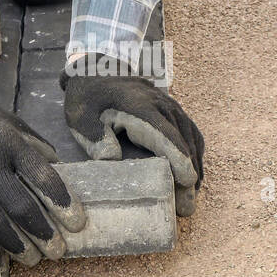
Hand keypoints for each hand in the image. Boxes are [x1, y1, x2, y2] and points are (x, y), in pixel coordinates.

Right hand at [0, 75, 86, 265]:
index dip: (62, 202)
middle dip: (44, 232)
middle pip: (22, 206)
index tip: (76, 221)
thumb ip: (34, 144)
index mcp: (10, 144)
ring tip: (34, 259)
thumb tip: (58, 166)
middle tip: (59, 250)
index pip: (43, 177)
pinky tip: (6, 249)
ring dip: (18, 244)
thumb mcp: (9, 122)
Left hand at [61, 55, 204, 215]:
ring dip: (195, 166)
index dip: (178, 158)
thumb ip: (94, 137)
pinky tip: (192, 174)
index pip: (165, 134)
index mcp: (139, 106)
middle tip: (187, 206)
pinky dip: (195, 153)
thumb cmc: (88, 98)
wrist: (97, 70)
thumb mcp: (81, 116)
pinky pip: (190, 132)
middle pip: (183, 140)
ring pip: (191, 137)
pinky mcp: (173, 110)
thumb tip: (111, 159)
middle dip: (189, 173)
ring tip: (191, 196)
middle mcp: (161, 104)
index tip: (187, 181)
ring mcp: (170, 106)